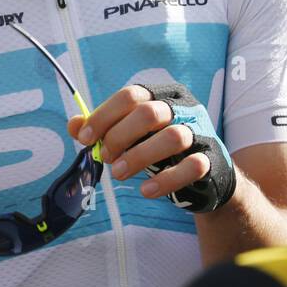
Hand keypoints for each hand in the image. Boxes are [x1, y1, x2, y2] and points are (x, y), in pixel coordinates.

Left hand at [69, 83, 235, 210]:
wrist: (207, 176)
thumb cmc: (162, 150)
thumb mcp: (133, 135)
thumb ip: (105, 129)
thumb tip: (74, 125)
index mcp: (162, 95)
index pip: (131, 95)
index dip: (104, 116)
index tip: (85, 138)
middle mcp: (184, 108)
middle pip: (150, 112)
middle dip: (121, 136)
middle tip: (107, 157)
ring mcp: (202, 132)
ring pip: (174, 137)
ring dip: (140, 157)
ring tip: (120, 174)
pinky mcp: (213, 159)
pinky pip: (193, 166)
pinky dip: (166, 180)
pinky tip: (146, 191)